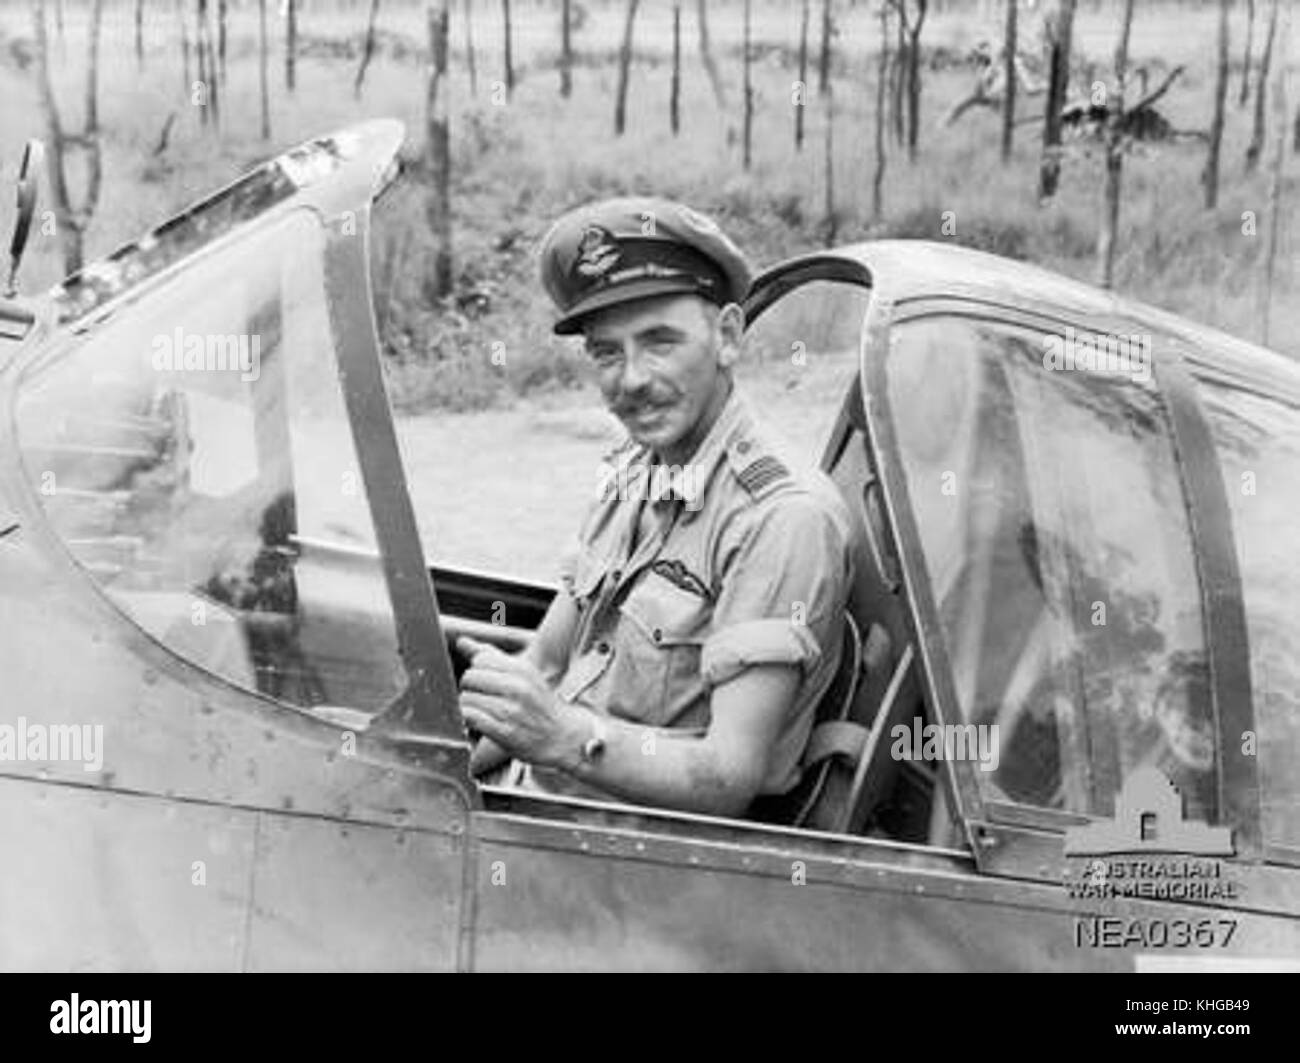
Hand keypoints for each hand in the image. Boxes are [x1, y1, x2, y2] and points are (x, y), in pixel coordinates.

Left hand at [457, 636, 586, 769]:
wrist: (562, 736)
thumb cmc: (538, 703)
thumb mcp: (522, 674)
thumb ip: (491, 656)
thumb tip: (461, 641)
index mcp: (522, 669)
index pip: (481, 659)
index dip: (478, 670)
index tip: (485, 681)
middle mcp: (518, 687)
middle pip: (470, 677)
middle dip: (470, 688)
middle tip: (481, 697)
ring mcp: (511, 711)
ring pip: (467, 699)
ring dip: (468, 707)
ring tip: (482, 711)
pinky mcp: (504, 732)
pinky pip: (471, 718)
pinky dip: (469, 720)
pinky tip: (480, 722)